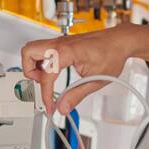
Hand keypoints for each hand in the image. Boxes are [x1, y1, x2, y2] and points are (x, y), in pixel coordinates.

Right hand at [20, 24, 148, 115]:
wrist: (120, 41)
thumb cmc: (112, 54)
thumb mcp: (96, 81)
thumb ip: (76, 95)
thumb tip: (63, 107)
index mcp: (67, 52)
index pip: (46, 75)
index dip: (46, 95)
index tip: (50, 106)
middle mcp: (60, 43)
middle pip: (28, 52)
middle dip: (29, 72)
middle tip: (41, 84)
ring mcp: (60, 41)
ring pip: (32, 49)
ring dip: (34, 65)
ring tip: (46, 79)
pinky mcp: (62, 43)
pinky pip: (43, 50)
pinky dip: (42, 61)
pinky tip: (54, 72)